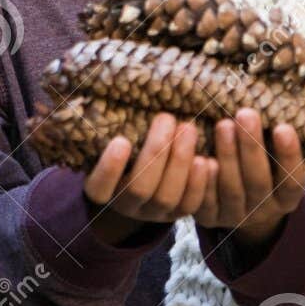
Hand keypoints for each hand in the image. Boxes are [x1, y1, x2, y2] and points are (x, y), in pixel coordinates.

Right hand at [83, 113, 216, 244]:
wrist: (145, 169)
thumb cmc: (125, 142)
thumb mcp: (112, 137)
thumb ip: (114, 126)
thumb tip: (119, 92)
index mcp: (102, 189)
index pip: (99, 188)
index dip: (109, 169)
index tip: (121, 141)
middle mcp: (126, 206)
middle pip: (139, 189)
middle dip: (156, 152)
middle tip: (166, 118)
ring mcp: (153, 213)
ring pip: (166, 197)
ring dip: (180, 161)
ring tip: (188, 128)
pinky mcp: (178, 213)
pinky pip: (190, 204)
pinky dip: (198, 182)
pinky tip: (206, 158)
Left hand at [194, 108, 304, 248]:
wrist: (244, 207)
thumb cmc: (272, 171)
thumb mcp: (298, 160)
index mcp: (287, 198)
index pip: (292, 180)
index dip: (289, 156)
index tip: (284, 127)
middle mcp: (262, 210)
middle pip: (257, 182)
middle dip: (251, 148)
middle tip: (245, 113)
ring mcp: (233, 216)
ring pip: (230, 190)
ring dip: (226, 157)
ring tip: (222, 123)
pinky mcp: (206, 216)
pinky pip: (202, 201)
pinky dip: (200, 180)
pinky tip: (197, 155)